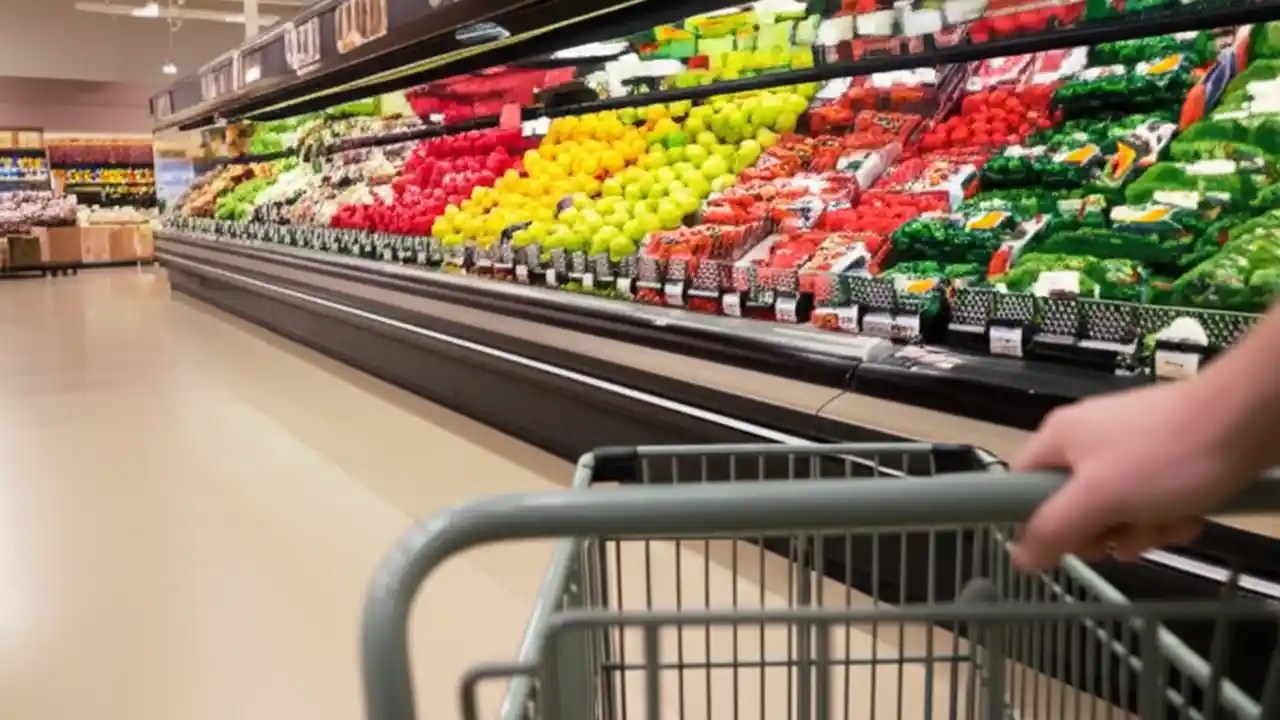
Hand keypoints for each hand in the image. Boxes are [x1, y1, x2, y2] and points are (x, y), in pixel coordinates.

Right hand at [1011, 379, 1252, 571]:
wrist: (1243, 419)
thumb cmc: (1164, 457)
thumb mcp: (1100, 498)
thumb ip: (1053, 528)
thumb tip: (1018, 558)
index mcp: (1057, 440)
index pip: (1019, 488)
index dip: (1038, 522)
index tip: (1070, 543)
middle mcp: (1084, 441)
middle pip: (1071, 506)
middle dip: (1103, 531)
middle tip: (1127, 536)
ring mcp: (1125, 448)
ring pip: (1115, 509)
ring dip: (1142, 529)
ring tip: (1168, 523)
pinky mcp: (1160, 456)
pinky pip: (1147, 499)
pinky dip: (1165, 515)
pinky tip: (1188, 515)